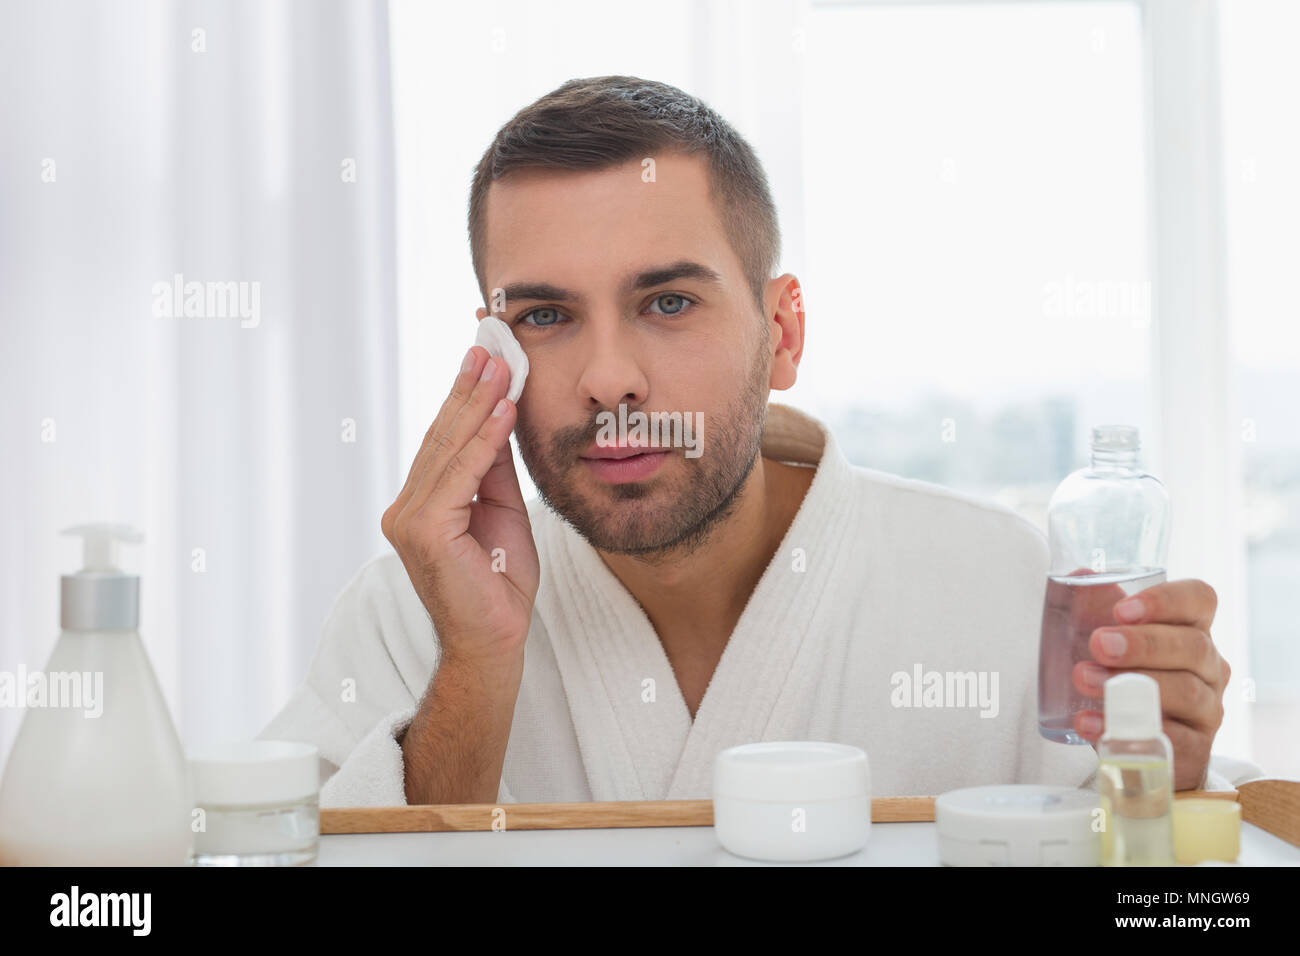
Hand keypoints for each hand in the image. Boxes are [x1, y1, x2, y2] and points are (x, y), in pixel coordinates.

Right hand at [381, 343, 539, 666]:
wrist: (496, 641)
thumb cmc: (500, 584)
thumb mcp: (502, 510)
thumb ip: (493, 468)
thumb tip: (499, 417)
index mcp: (421, 504)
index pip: (444, 441)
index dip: (465, 398)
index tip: (486, 357)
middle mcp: (406, 508)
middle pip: (442, 437)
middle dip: (470, 389)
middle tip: (491, 346)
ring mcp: (409, 520)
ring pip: (449, 450)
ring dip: (478, 404)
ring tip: (500, 365)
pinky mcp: (424, 532)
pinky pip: (460, 476)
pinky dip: (483, 441)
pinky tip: (503, 410)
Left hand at [1071, 579, 1229, 789]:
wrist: (1126, 744)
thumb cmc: (1117, 677)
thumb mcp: (1102, 639)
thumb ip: (1093, 607)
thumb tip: (1081, 576)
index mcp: (1191, 628)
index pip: (1200, 600)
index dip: (1167, 600)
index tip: (1122, 610)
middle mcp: (1208, 667)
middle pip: (1193, 646)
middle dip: (1143, 644)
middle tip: (1098, 644)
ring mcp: (1208, 710)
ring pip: (1187, 692)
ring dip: (1132, 685)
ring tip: (1084, 679)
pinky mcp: (1195, 750)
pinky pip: (1172, 741)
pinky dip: (1127, 730)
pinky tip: (1089, 722)